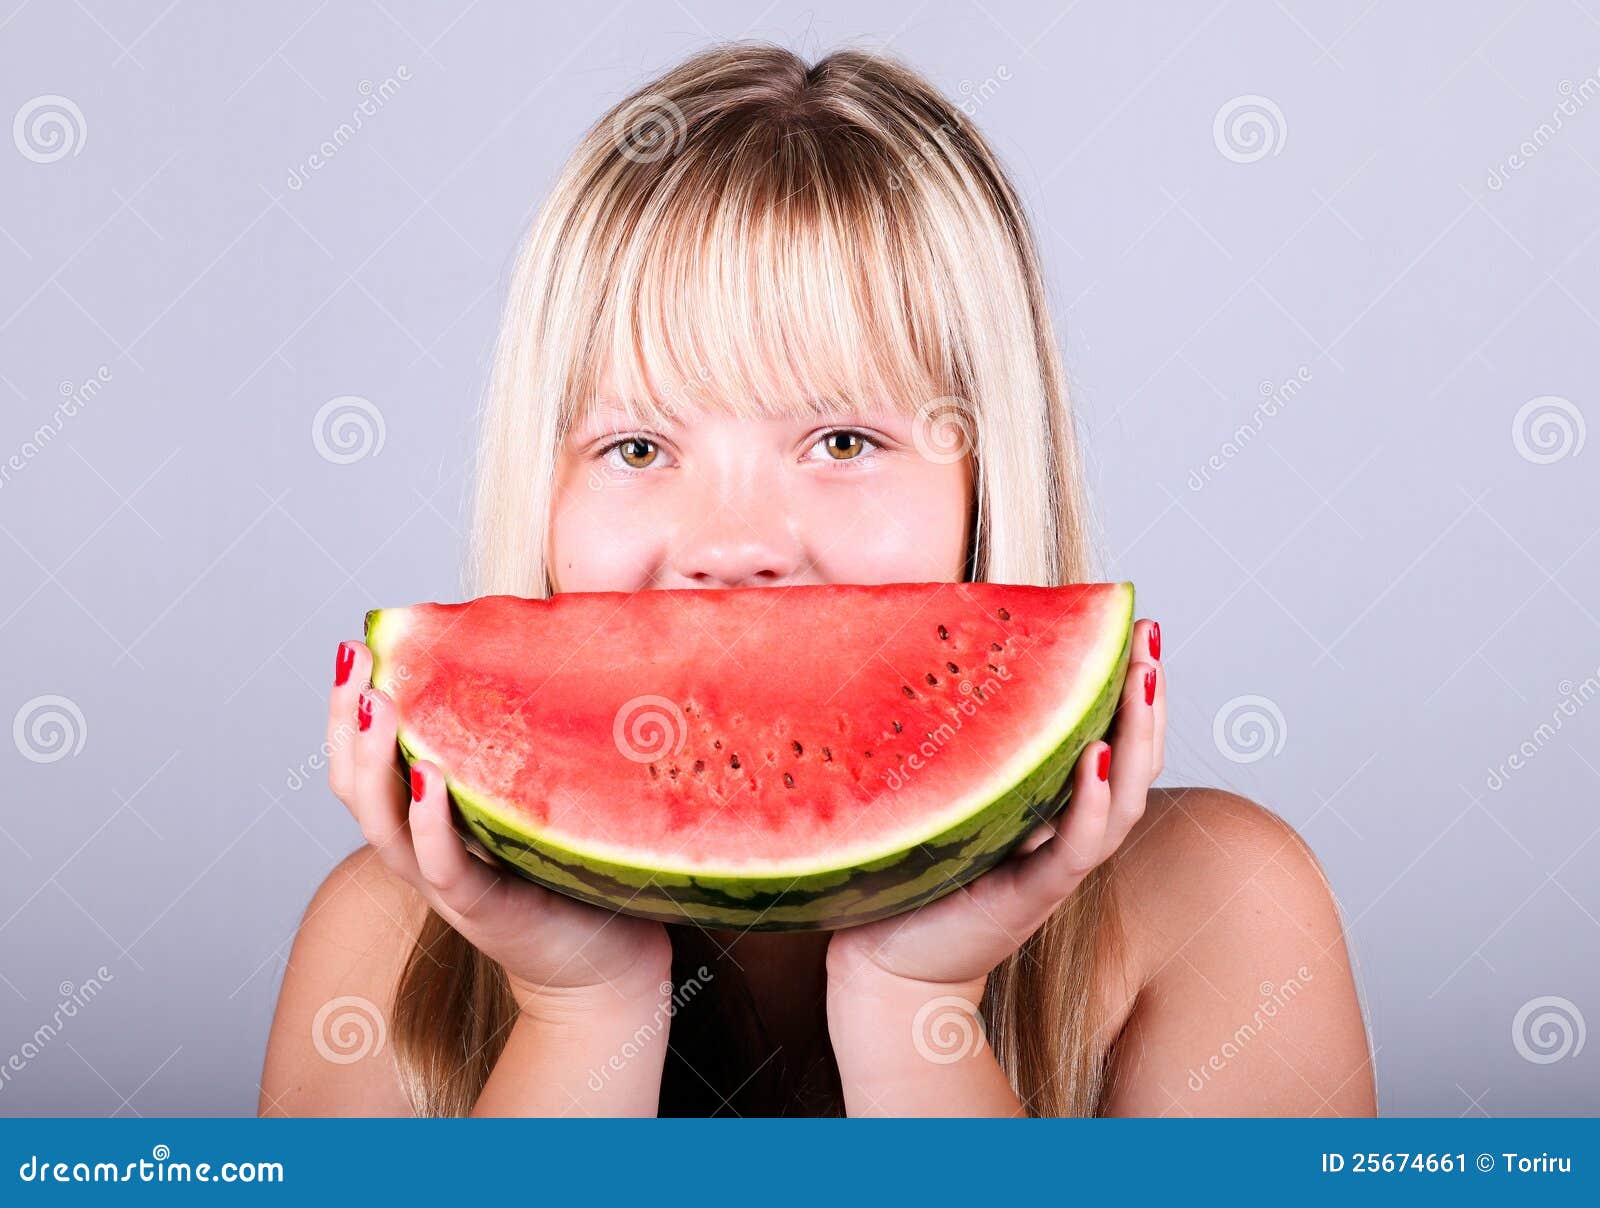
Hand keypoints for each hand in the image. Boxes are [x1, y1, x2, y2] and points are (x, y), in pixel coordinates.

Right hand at [326, 640, 672, 1009]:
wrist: (607, 963)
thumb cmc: (573, 870)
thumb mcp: (532, 797)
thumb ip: (513, 748)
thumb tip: (523, 657)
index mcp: (428, 822)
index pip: (365, 766)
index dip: (348, 712)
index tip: (356, 647)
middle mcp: (423, 852)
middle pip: (356, 789)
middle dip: (345, 722)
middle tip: (353, 659)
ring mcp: (446, 884)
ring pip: (383, 826)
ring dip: (375, 761)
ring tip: (376, 703)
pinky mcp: (482, 909)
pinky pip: (441, 865)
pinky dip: (427, 823)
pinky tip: (427, 778)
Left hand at [826, 618, 1164, 993]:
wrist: (885, 963)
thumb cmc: (915, 873)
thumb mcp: (954, 793)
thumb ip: (979, 750)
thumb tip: (974, 662)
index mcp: (1056, 810)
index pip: (1115, 743)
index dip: (1132, 690)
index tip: (1137, 628)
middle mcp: (1067, 836)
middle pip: (1135, 763)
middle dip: (1148, 697)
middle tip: (1149, 635)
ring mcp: (1055, 867)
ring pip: (1123, 800)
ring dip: (1138, 737)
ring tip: (1143, 677)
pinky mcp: (1029, 895)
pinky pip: (1077, 847)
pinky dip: (1094, 803)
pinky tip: (1099, 756)